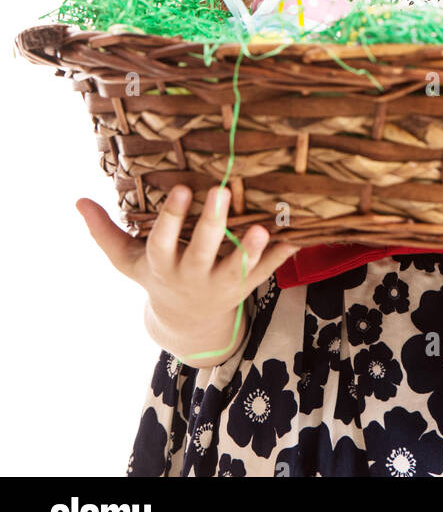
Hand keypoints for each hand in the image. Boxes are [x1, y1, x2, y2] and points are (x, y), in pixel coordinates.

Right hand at [76, 185, 298, 332]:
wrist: (185, 322)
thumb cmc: (155, 275)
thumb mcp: (127, 259)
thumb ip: (104, 232)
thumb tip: (78, 201)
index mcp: (162, 264)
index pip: (163, 241)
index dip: (172, 218)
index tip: (181, 188)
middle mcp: (191, 276)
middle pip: (202, 251)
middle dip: (212, 224)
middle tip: (222, 190)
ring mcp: (220, 285)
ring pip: (236, 269)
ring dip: (251, 249)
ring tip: (264, 226)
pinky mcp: (245, 288)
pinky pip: (265, 275)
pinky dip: (280, 258)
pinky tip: (296, 238)